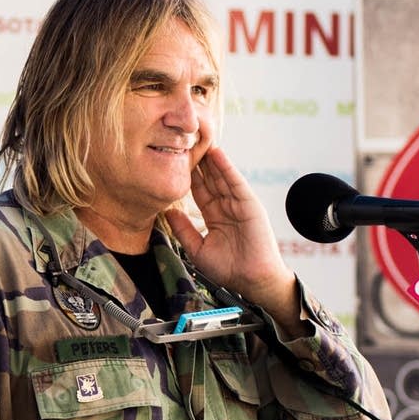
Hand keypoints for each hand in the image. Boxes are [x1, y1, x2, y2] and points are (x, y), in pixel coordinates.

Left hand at [164, 144, 299, 325]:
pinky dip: (226, 167)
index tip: (174, 160)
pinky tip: (216, 153)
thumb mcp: (198, 249)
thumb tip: (167, 212)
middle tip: (184, 141)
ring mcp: (238, 203)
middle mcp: (226, 206)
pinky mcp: (249, 203)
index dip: (188, 176)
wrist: (251, 280)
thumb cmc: (228, 269)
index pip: (199, 191)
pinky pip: (235, 181)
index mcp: (214, 216)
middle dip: (198, 161)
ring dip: (210, 158)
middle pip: (210, 179)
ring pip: (221, 176)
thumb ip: (184, 230)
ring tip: (198, 139)